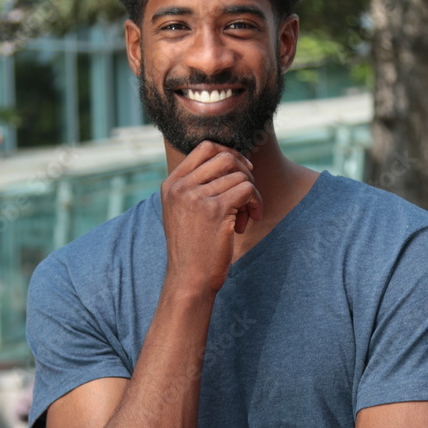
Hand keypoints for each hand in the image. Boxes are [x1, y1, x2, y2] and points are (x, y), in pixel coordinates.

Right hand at [161, 141, 262, 296]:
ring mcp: (196, 197)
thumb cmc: (193, 248)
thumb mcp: (183, 212)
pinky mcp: (216, 209)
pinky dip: (256, 203)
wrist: (189, 279)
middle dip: (244, 172)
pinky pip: (247, 190)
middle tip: (248, 194)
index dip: (229, 153)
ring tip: (245, 215)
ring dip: (251, 194)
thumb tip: (232, 160)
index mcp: (171, 185)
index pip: (204, 148)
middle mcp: (181, 187)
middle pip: (225, 157)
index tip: (242, 170)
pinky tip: (252, 219)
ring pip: (240, 175)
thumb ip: (196, 186)